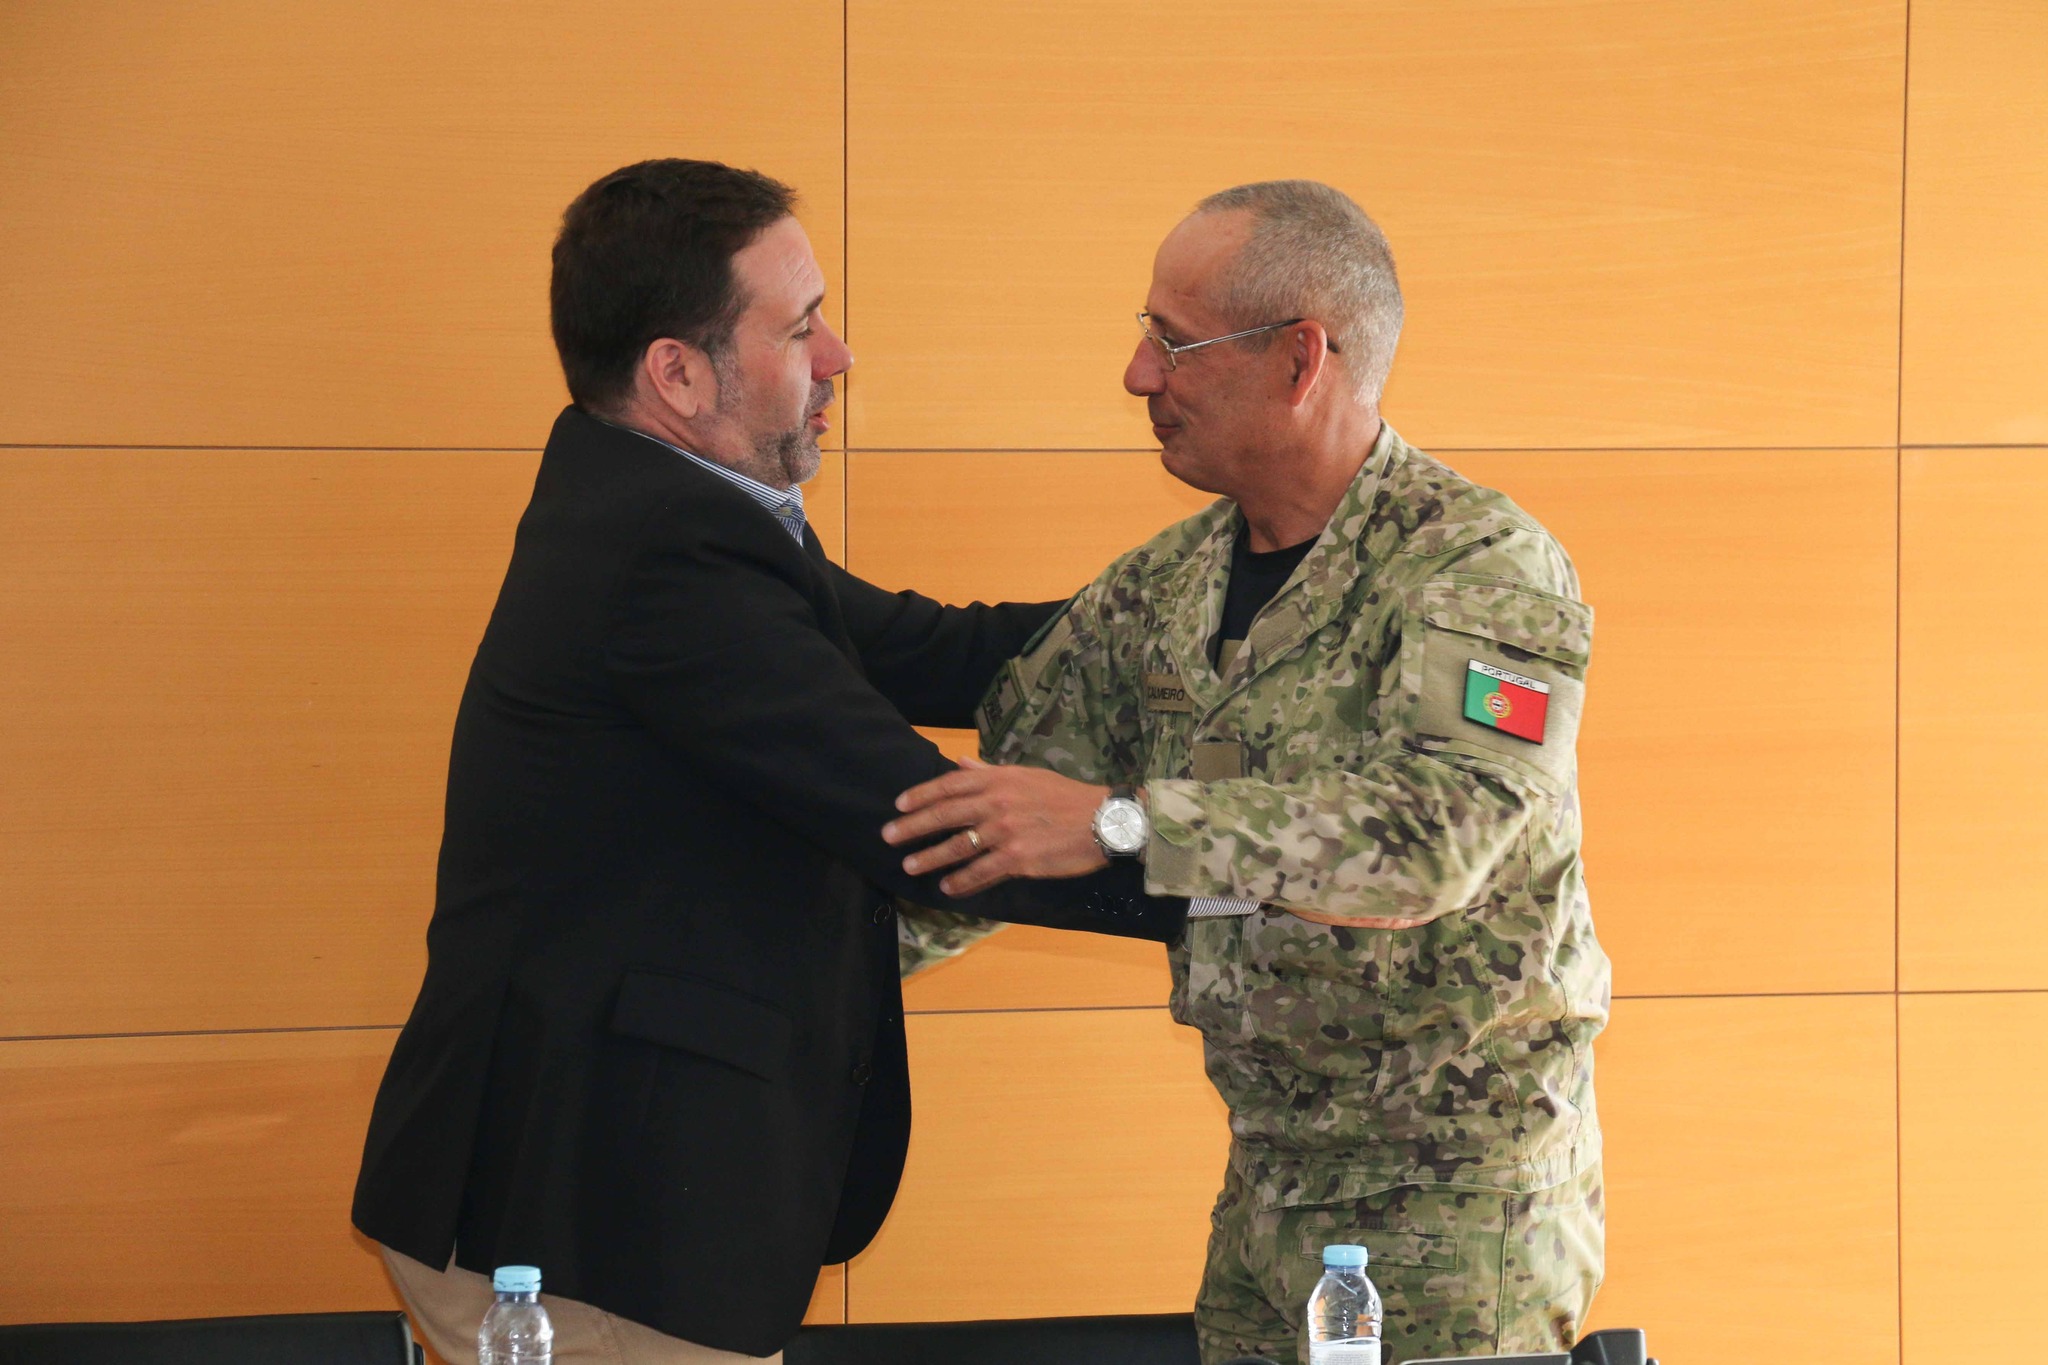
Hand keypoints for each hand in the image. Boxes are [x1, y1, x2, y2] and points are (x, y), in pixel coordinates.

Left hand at [882, 759, 1111, 895]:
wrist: (1102, 820)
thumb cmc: (1066, 796)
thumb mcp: (1026, 775)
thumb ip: (990, 772)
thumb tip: (961, 764)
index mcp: (998, 780)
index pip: (949, 785)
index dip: (921, 795)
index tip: (899, 806)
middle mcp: (997, 804)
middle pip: (945, 815)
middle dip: (912, 827)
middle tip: (888, 837)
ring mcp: (1005, 832)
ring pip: (957, 847)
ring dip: (930, 858)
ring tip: (910, 866)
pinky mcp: (1018, 859)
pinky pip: (981, 872)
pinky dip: (961, 881)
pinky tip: (946, 887)